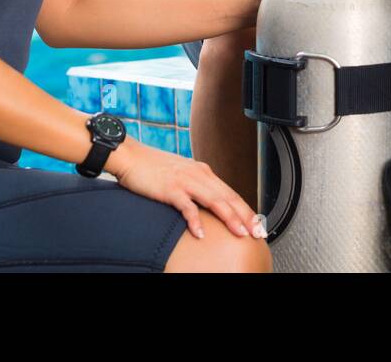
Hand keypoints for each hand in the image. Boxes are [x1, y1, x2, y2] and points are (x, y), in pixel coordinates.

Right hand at [110, 140, 264, 239]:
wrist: (131, 156)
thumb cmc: (154, 168)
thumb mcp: (182, 176)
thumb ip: (197, 187)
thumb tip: (209, 203)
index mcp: (203, 172)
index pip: (231, 193)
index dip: (246, 210)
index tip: (257, 224)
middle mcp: (199, 174)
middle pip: (229, 198)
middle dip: (246, 216)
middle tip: (258, 232)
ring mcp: (185, 181)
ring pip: (214, 201)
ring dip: (230, 218)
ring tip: (240, 233)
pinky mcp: (170, 188)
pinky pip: (186, 206)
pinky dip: (195, 220)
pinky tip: (201, 233)